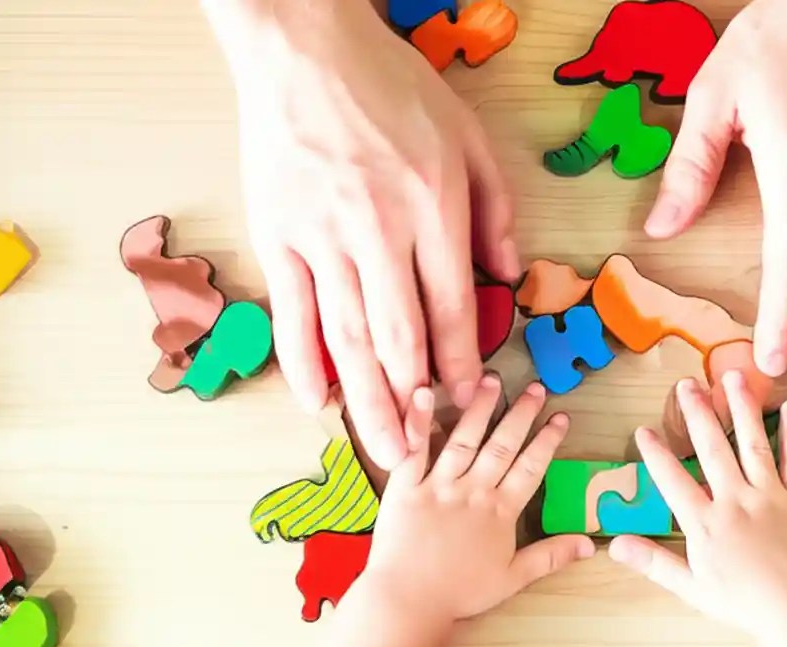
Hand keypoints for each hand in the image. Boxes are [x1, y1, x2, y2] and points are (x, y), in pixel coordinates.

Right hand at [203, 0, 519, 468]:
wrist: (304, 49)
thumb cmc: (392, 89)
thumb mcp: (469, 137)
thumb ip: (495, 208)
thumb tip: (509, 274)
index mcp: (432, 208)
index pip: (451, 309)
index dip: (461, 366)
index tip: (466, 404)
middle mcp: (377, 231)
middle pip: (398, 340)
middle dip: (414, 407)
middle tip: (423, 457)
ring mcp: (321, 237)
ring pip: (345, 338)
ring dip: (364, 402)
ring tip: (379, 450)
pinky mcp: (277, 235)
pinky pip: (292, 313)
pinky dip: (301, 363)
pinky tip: (314, 403)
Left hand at [362, 376, 594, 621]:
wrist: (408, 601)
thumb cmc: (459, 594)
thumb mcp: (513, 579)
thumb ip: (551, 556)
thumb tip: (590, 544)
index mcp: (500, 512)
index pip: (531, 468)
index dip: (547, 441)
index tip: (561, 417)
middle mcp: (473, 491)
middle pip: (503, 445)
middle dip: (522, 414)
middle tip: (537, 388)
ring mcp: (438, 486)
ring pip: (464, 438)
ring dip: (481, 408)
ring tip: (493, 379)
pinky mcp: (405, 487)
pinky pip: (414, 450)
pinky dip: (419, 421)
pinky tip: (424, 393)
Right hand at [609, 374, 786, 634]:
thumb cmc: (744, 605)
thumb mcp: (691, 588)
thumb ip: (653, 562)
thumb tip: (614, 545)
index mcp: (706, 523)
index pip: (673, 481)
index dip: (656, 454)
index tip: (643, 429)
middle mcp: (735, 500)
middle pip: (712, 448)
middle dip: (697, 413)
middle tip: (686, 384)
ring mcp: (770, 495)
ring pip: (753, 443)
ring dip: (742, 407)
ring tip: (733, 376)